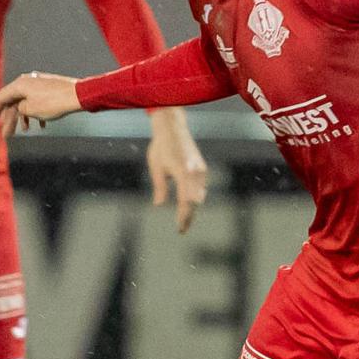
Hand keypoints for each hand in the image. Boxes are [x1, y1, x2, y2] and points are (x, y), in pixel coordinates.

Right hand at [0, 72, 82, 136]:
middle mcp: (27, 81)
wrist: (78, 95)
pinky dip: (36, 112)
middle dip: (10, 119)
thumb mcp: (30, 110)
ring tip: (26, 130)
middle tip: (8, 134)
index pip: (1, 98)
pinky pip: (36, 100)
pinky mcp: (48, 88)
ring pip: (26, 102)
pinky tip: (41, 124)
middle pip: (13, 101)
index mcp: (19, 84)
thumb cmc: (54, 103)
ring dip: (24, 117)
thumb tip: (19, 108)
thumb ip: (19, 109)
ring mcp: (38, 84)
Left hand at [147, 110, 209, 233]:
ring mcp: (201, 170)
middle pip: (195, 202)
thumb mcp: (156, 167)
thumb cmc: (161, 147)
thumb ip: (160, 187)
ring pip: (200, 195)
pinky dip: (196, 198)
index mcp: (183, 173)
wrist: (172, 128)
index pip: (186, 202)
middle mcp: (195, 172)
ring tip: (184, 220)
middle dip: (189, 217)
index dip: (183, 217)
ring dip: (193, 208)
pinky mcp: (202, 168)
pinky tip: (189, 204)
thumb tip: (158, 204)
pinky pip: (200, 188)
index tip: (180, 229)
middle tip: (182, 229)